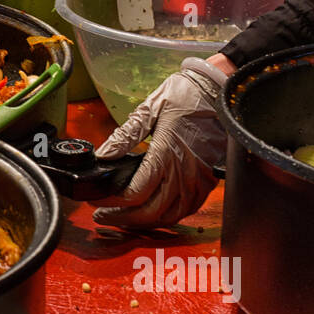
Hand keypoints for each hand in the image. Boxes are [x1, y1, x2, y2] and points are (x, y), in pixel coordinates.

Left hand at [92, 58, 228, 228]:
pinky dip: (166, 218)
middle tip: (102, 216)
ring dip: (143, 223)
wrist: (217, 91)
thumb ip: (125, 136)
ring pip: (169, 217)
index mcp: (166, 154)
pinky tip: (152, 213)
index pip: (134, 193)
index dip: (111, 201)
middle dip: (122, 219)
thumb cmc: (186, 95)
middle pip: (150, 212)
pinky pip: (186, 210)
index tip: (96, 200)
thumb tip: (103, 154)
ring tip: (123, 218)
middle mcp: (183, 173)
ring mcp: (198, 181)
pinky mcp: (207, 182)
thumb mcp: (149, 109)